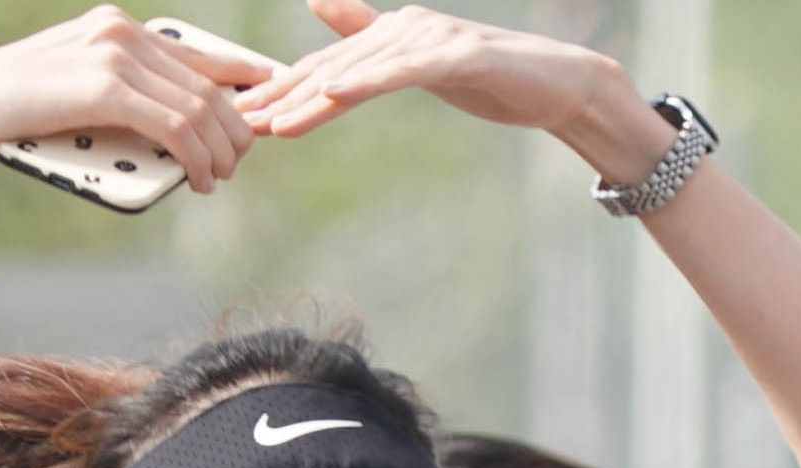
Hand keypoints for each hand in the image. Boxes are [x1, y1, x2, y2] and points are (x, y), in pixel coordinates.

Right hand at [0, 8, 261, 192]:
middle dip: (235, 126)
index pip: (199, 54)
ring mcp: (116, 55)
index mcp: (118, 24)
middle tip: (239, 159)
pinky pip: (176, 127)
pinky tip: (202, 180)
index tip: (265, 106)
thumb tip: (171, 123)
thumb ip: (121, 89)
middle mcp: (123, 31)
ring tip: (221, 177)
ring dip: (221, 150)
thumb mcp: (77, 89)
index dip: (241, 81)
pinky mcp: (107, 89)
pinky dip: (198, 158)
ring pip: (199, 107)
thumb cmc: (17, 110)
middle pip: (208, 83)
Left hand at [245, 3, 659, 180]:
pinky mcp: (456, 56)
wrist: (561, 86)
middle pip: (333, 66)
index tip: (242, 112)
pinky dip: (361, 85)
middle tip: (239, 122)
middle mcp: (407, 26)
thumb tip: (321, 8)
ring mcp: (432, 38)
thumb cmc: (494, 78)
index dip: (283, 88)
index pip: (329, 64)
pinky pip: (398, 73)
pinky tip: (328, 98)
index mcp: (396, 32)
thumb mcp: (424, 64)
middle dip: (282, 96)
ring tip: (270, 123)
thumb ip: (374, 43)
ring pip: (358, 71)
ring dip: (309, 97)